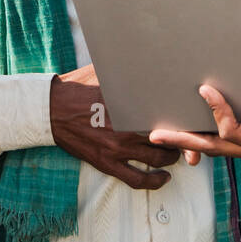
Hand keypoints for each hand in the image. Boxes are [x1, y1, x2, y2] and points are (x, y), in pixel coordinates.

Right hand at [49, 64, 178, 189]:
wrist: (50, 109)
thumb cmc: (77, 87)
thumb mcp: (103, 72)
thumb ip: (126, 71)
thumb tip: (146, 60)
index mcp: (129, 102)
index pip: (166, 110)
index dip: (184, 115)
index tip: (190, 114)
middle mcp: (127, 126)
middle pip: (168, 136)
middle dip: (182, 137)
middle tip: (188, 134)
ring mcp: (117, 147)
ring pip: (158, 159)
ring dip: (171, 157)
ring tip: (176, 152)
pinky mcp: (107, 163)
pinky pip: (137, 179)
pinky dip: (155, 181)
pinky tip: (164, 177)